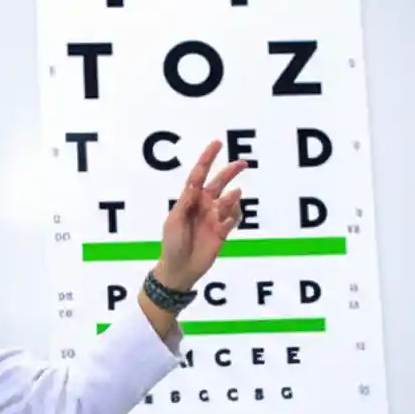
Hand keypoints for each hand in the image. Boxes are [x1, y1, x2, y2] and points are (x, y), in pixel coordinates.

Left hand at [153, 140, 246, 290]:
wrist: (180, 269)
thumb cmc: (172, 245)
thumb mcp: (174, 222)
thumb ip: (185, 204)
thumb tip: (194, 185)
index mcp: (189, 201)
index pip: (199, 175)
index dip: (207, 159)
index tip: (217, 143)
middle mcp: (203, 206)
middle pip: (219, 183)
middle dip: (229, 172)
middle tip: (243, 163)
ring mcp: (214, 217)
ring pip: (229, 200)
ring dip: (229, 201)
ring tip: (223, 207)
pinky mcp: (223, 231)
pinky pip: (234, 218)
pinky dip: (232, 217)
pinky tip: (225, 224)